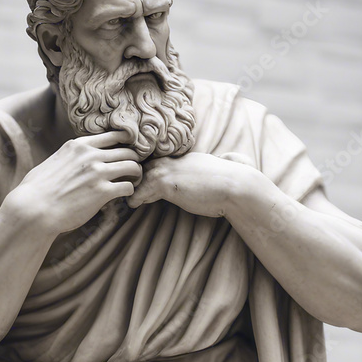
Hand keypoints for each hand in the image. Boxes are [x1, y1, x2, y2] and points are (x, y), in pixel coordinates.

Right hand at [9, 131, 141, 235]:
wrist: (33, 209)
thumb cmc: (37, 191)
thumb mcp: (53, 162)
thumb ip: (68, 158)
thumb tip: (70, 162)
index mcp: (78, 145)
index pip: (113, 135)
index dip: (125, 144)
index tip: (126, 153)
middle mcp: (90, 155)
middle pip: (127, 151)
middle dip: (133, 161)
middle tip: (132, 172)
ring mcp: (97, 172)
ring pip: (133, 166)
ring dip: (136, 175)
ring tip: (133, 183)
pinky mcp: (102, 192)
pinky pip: (128, 187)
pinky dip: (130, 192)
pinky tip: (124, 197)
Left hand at [127, 151, 258, 216]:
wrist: (236, 187)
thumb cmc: (235, 181)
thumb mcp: (226, 165)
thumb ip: (222, 159)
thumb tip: (231, 156)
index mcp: (184, 157)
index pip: (157, 160)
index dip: (148, 170)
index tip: (140, 181)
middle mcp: (173, 160)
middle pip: (143, 165)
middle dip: (134, 178)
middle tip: (125, 190)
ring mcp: (167, 170)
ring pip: (138, 177)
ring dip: (131, 188)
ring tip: (125, 198)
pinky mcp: (165, 183)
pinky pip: (139, 190)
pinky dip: (134, 198)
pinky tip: (133, 205)